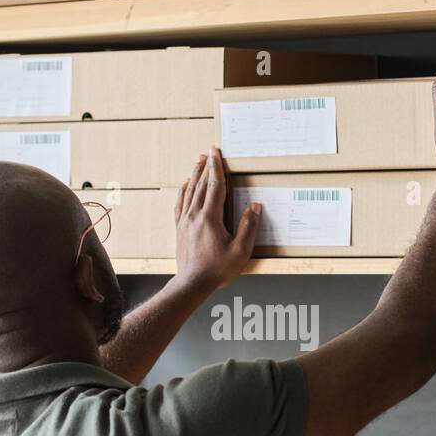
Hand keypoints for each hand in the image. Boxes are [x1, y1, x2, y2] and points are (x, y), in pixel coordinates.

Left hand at [173, 147, 258, 293]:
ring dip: (195, 175)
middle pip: (201, 185)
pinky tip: (185, 185)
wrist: (192, 283)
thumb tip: (255, 207)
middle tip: (209, 152)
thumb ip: (248, 227)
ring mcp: (185, 221)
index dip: (217, 168)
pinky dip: (183, 191)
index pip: (215, 186)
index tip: (216, 153)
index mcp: (210, 218)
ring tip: (198, 162)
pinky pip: (180, 204)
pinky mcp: (180, 229)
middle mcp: (195, 215)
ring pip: (190, 191)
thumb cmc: (217, 270)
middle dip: (206, 167)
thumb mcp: (240, 251)